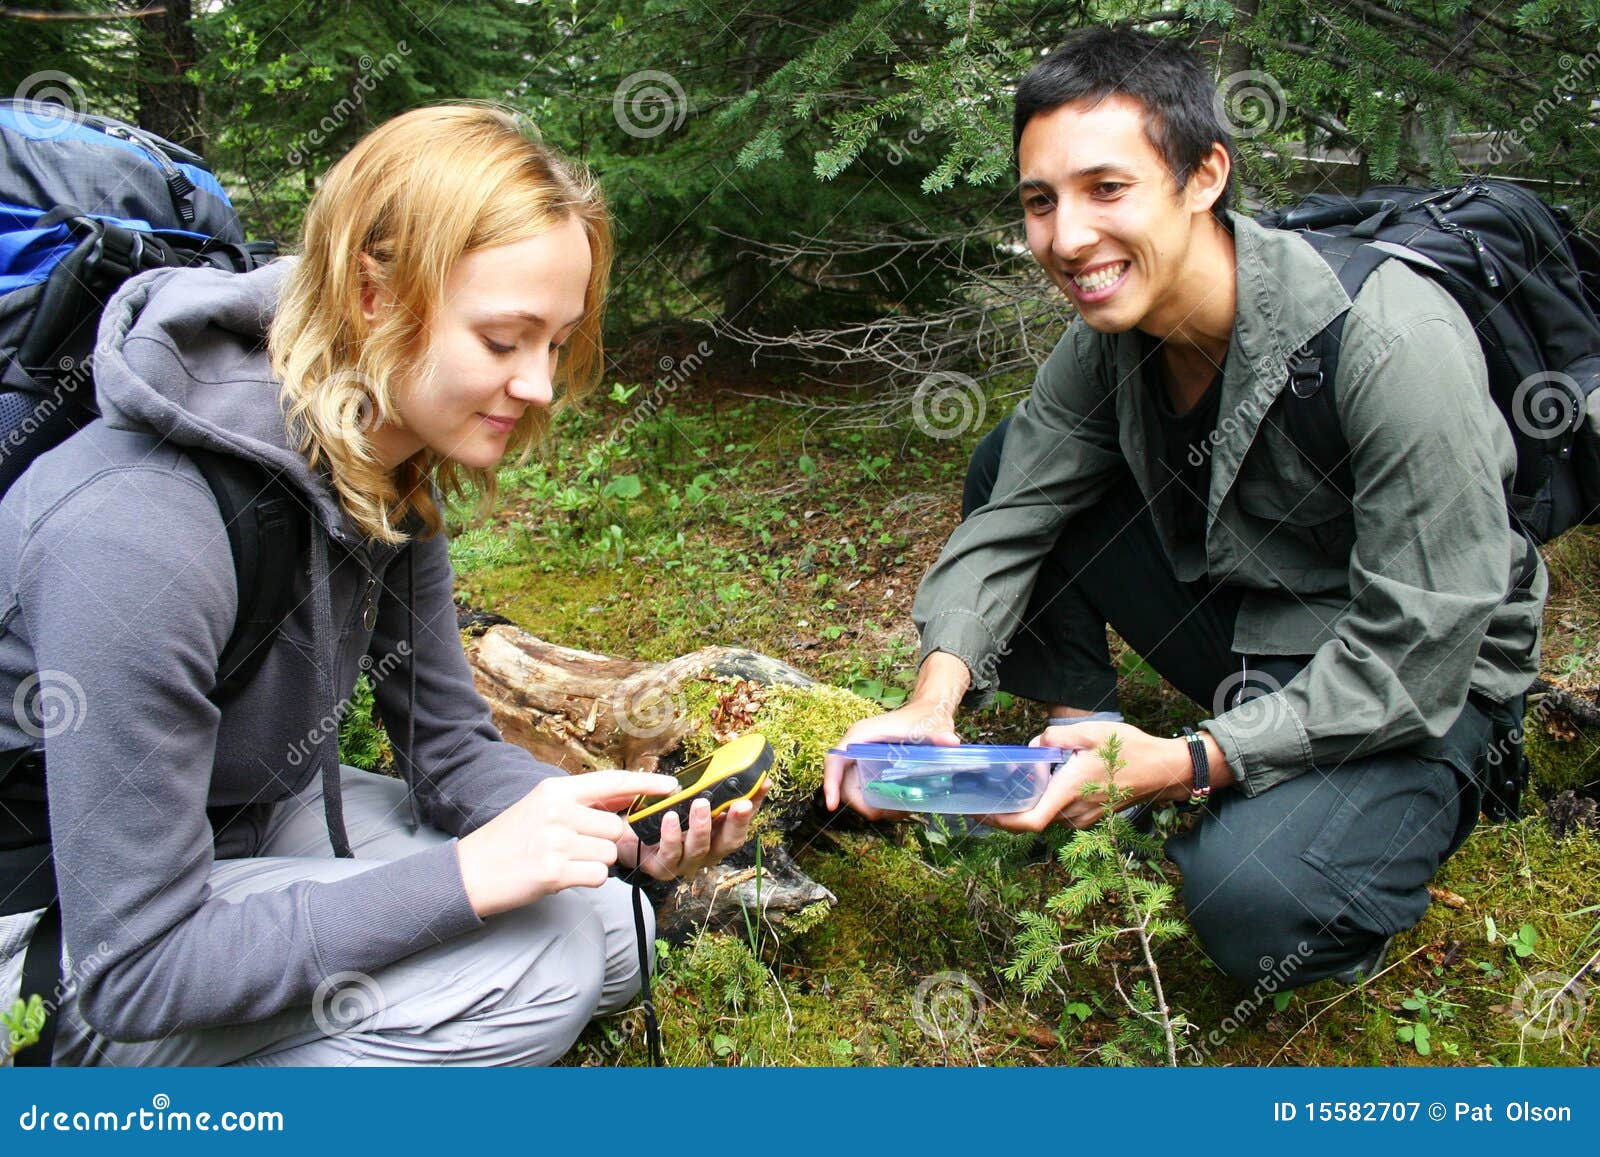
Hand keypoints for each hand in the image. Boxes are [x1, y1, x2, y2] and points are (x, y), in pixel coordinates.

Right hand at [455, 770, 677, 918]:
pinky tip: (560, 876)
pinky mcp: (554, 871)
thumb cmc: (510, 841)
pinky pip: (598, 876)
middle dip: (604, 844)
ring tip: (562, 862)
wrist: (471, 873)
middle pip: (614, 828)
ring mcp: (556, 840)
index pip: (612, 781)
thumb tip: (628, 798)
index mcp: (556, 790)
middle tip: (573, 850)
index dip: (645, 783)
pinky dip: (586, 880)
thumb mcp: (543, 808)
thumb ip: (584, 803)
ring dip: (593, 864)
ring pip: (608, 854)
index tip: (672, 785)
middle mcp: (557, 810)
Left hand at [618, 783, 769, 880]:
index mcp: (717, 834)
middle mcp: (707, 851)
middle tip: (739, 803)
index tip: (763, 784)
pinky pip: (669, 854)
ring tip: (700, 804)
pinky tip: (669, 818)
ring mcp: (685, 862)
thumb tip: (730, 765)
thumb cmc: (661, 814)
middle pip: (729, 842)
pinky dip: (671, 836)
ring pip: (699, 848)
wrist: (626, 834)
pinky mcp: (662, 867)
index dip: (756, 803)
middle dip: (737, 822)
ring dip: (702, 826)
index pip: (743, 819)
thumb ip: (708, 787)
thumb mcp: (687, 797)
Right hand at [822, 698, 962, 820]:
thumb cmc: (926, 718)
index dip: (831, 782)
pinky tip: (891, 804)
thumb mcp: (934, 727)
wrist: (927, 711)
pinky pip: (860, 785)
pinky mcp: (866, 762)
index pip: (836, 759)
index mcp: (862, 735)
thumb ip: (940, 735)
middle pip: (843, 781)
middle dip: (858, 803)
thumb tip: (951, 742)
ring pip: (851, 787)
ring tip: (893, 810)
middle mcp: (855, 744)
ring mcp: (859, 754)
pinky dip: (871, 798)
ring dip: (866, 803)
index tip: (831, 806)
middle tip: (882, 814)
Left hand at [977, 721, 1191, 832]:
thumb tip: (1034, 744)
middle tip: (980, 792)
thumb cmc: (1131, 750)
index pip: (1029, 821)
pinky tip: (1034, 783)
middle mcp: (1074, 813)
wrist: (1165, 770)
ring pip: (1044, 816)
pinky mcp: (1089, 817)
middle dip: (1005, 809)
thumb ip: (1056, 737)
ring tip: (1003, 784)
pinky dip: (1042, 802)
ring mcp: (1083, 819)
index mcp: (1071, 792)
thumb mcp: (1091, 732)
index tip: (977, 812)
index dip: (999, 822)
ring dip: (1024, 804)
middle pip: (1030, 819)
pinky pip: (1057, 814)